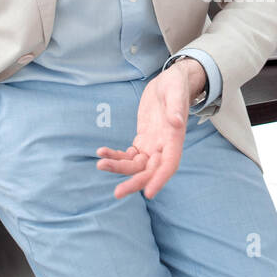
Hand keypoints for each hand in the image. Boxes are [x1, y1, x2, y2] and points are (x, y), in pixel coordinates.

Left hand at [95, 59, 197, 198]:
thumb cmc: (176, 85)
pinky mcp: (143, 141)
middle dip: (134, 182)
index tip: (149, 193)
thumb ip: (176, 107)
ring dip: (119, 168)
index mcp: (175, 138)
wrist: (170, 82)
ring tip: (100, 164)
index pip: (169, 164)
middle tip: (117, 193)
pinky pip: (129, 155)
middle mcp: (165, 146)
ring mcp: (153, 145)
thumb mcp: (176, 91)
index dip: (160, 179)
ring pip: (136, 165)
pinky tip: (101, 152)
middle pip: (150, 171)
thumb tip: (176, 122)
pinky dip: (115, 156)